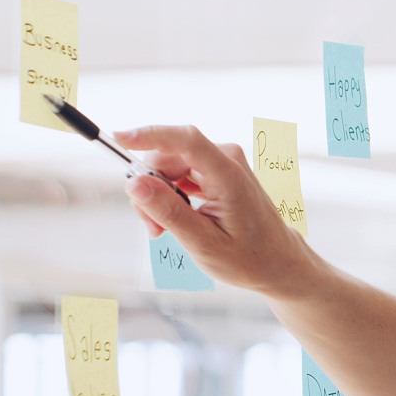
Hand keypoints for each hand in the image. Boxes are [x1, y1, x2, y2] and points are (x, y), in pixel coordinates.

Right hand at [116, 125, 321, 298]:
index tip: (118, 138)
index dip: (150, 135)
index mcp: (228, 175)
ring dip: (157, 197)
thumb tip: (134, 183)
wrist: (277, 261)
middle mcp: (226, 160)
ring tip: (165, 231)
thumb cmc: (248, 257)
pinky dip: (169, 197)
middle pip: (166, 157)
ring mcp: (222, 164)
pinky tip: (175, 222)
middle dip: (149, 188)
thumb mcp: (203, 243)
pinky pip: (178, 174)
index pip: (186, 140)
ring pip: (167, 167)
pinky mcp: (216, 172)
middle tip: (153, 228)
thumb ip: (167, 212)